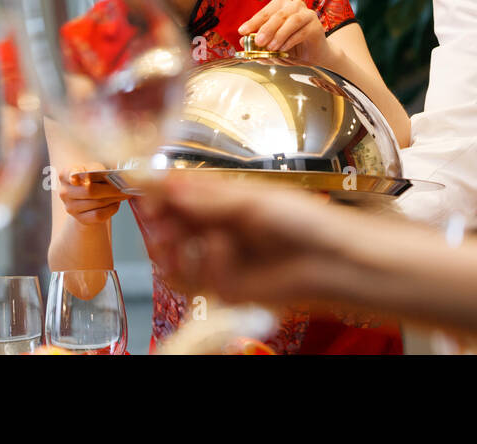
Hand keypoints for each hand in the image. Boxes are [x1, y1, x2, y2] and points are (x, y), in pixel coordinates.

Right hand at [57, 161, 127, 224]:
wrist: (87, 198)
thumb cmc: (92, 179)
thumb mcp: (93, 168)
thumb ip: (99, 168)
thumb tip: (114, 172)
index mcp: (66, 174)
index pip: (70, 174)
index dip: (76, 175)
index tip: (83, 179)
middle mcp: (65, 191)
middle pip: (90, 190)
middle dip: (111, 188)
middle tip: (125, 187)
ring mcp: (71, 207)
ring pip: (97, 203)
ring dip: (115, 198)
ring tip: (124, 194)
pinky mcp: (80, 219)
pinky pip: (99, 215)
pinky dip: (111, 209)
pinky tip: (116, 203)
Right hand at [138, 173, 354, 305]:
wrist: (331, 260)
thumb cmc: (303, 221)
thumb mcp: (252, 200)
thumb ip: (208, 199)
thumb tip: (170, 187)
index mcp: (224, 203)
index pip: (180, 198)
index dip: (159, 196)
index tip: (145, 193)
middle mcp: (218, 230)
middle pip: (171, 230)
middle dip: (160, 225)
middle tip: (158, 220)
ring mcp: (221, 261)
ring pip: (176, 260)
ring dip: (173, 247)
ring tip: (177, 238)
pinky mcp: (228, 289)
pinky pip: (200, 280)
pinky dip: (207, 261)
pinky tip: (223, 248)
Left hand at [237, 0, 331, 64]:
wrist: (314, 55)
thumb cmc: (292, 47)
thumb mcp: (272, 46)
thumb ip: (259, 45)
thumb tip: (243, 42)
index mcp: (281, 6)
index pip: (265, 12)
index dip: (253, 21)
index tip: (242, 31)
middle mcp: (294, 5)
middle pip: (279, 14)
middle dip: (266, 28)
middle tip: (258, 41)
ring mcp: (307, 14)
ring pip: (292, 20)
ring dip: (279, 34)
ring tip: (271, 47)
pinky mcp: (316, 25)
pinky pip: (302, 31)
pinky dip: (290, 41)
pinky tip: (283, 49)